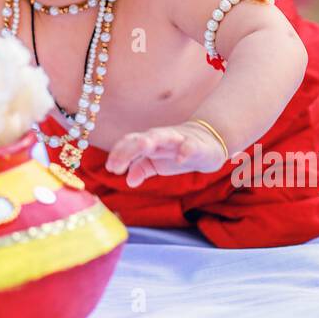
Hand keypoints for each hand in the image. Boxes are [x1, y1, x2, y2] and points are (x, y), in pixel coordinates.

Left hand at [104, 122, 226, 188]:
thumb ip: (141, 169)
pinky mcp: (197, 146)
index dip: (119, 153)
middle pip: (141, 139)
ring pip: (163, 136)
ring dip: (152, 140)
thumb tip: (128, 181)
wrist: (208, 143)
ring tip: (143, 147)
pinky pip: (190, 146)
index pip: (129, 143)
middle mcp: (160, 137)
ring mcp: (178, 140)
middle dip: (128, 149)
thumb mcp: (155, 163)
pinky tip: (180, 158)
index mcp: (148, 142)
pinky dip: (185, 149)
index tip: (110, 168)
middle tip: (117, 164)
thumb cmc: (175, 153)